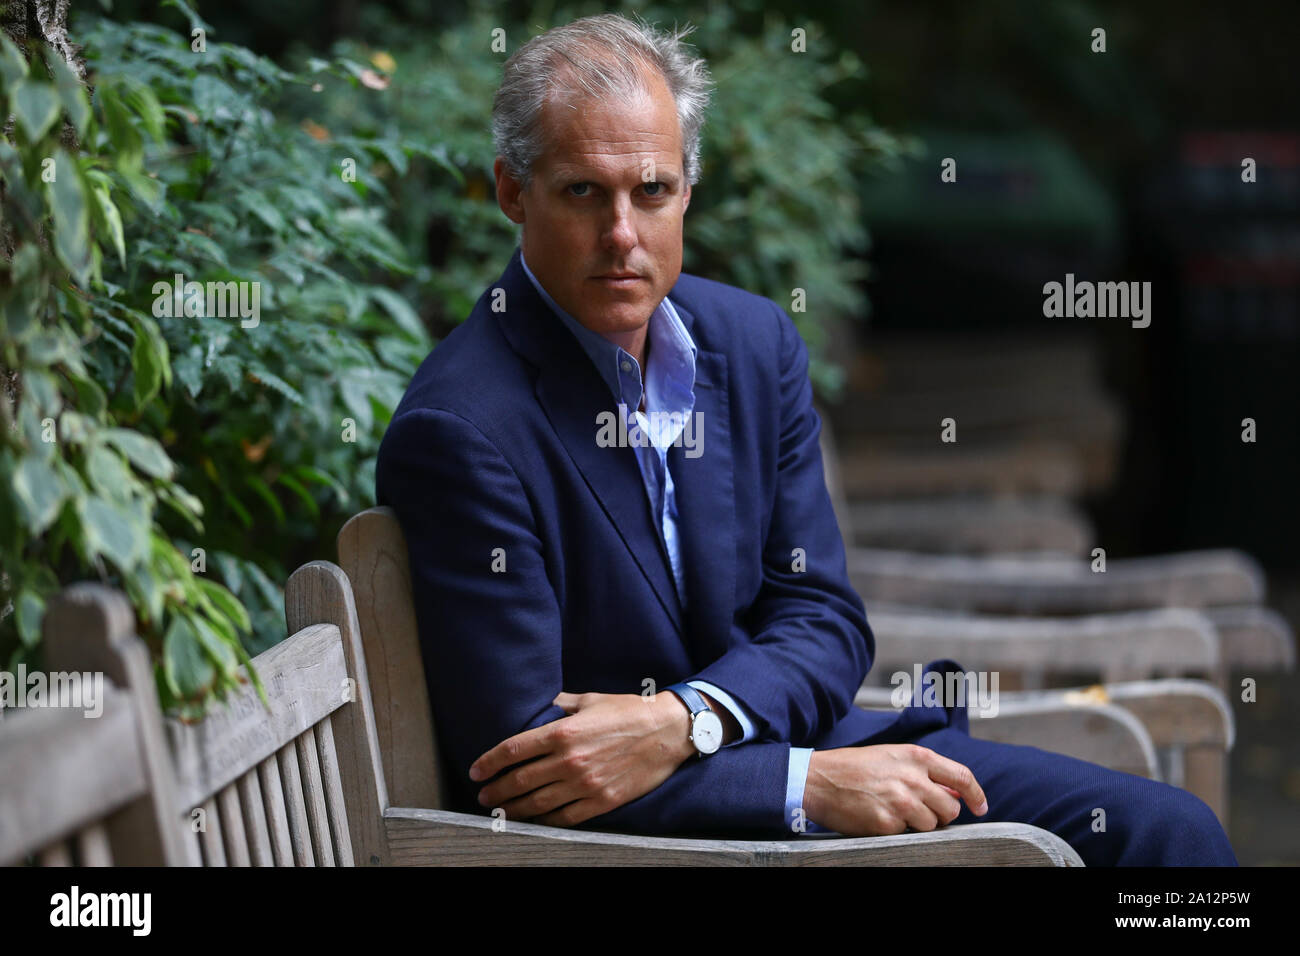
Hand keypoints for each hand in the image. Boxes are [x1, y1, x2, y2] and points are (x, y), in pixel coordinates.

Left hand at [469, 691, 695, 826]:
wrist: (667, 731)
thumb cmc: (629, 711)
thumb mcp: (590, 700)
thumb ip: (560, 706)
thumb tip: (540, 707)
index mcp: (563, 733)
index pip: (513, 750)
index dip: (490, 762)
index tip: (477, 770)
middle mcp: (569, 761)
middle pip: (520, 780)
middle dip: (497, 790)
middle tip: (483, 796)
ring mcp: (585, 784)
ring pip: (538, 803)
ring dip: (515, 809)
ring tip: (502, 812)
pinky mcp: (601, 801)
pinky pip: (566, 818)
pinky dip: (547, 821)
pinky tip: (537, 821)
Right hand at [802, 744, 987, 835]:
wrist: (818, 780)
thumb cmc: (854, 767)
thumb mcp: (892, 757)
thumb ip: (924, 771)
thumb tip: (955, 792)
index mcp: (916, 756)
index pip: (962, 776)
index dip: (976, 795)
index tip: (981, 807)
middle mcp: (912, 778)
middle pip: (950, 807)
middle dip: (941, 814)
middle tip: (922, 811)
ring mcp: (900, 801)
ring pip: (932, 825)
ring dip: (919, 824)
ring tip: (894, 812)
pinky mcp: (887, 823)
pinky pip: (906, 835)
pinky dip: (896, 831)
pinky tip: (879, 817)